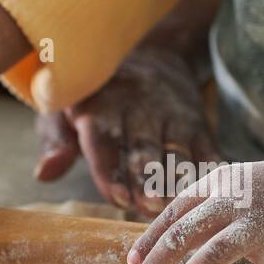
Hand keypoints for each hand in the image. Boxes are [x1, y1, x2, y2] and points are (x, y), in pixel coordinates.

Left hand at [33, 47, 219, 214]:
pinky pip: (206, 146)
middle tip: (152, 206)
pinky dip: (211, 167)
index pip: (104, 142)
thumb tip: (45, 174)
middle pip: (142, 149)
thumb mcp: (65, 110)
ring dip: (179, 178)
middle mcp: (136, 108)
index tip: (117, 196)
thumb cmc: (96, 97)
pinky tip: (218, 188)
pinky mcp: (197, 122)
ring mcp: (170, 114)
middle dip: (147, 178)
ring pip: (175, 150)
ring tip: (183, 203)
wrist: (153, 57)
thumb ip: (56, 143)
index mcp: (98, 107)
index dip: (111, 170)